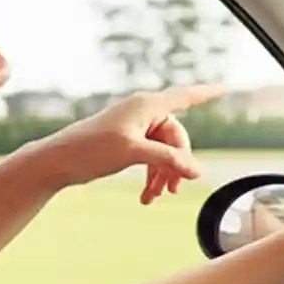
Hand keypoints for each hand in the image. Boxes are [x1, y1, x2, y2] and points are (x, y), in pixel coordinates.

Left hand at [28, 85, 221, 203]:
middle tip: (173, 190)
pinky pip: (152, 158)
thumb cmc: (91, 149)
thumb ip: (167, 160)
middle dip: (177, 164)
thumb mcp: (133, 153)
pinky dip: (152, 176)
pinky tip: (147, 196)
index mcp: (147, 105)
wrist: (57, 161)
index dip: (207, 93)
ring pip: (165, 151)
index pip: (186, 96)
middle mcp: (143, 112)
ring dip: (163, 175)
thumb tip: (197, 171)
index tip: (227, 86)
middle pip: (177, 138)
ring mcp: (135, 128)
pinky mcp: (127, 142)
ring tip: (155, 196)